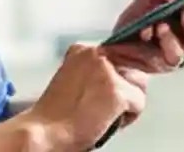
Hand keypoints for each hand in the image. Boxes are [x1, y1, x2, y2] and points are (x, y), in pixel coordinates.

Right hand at [21, 43, 146, 150]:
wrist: (44, 134)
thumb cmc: (57, 116)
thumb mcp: (74, 79)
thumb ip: (96, 71)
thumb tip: (122, 75)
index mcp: (83, 49)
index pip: (120, 55)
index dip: (118, 78)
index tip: (108, 93)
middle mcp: (96, 53)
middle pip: (133, 67)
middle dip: (126, 89)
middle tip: (103, 108)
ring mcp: (107, 71)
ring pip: (139, 84)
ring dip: (127, 102)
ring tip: (103, 115)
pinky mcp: (117, 90)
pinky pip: (139, 103)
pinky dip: (127, 118)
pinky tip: (105, 122)